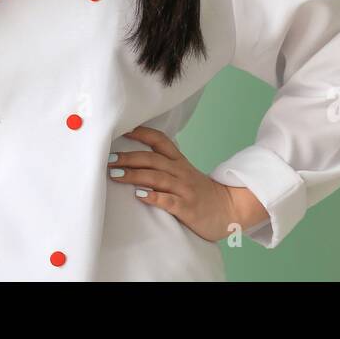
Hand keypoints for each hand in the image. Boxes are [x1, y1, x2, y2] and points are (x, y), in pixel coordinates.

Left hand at [108, 126, 267, 243]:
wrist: (230, 209)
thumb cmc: (201, 193)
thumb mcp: (185, 174)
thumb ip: (166, 166)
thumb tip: (137, 159)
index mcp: (179, 162)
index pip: (160, 141)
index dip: (142, 133)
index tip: (122, 130)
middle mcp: (181, 172)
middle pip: (152, 159)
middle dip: (129, 158)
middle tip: (109, 159)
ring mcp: (184, 189)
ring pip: (157, 177)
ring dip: (135, 175)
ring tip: (116, 175)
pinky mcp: (187, 207)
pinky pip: (169, 200)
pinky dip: (153, 197)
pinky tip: (140, 196)